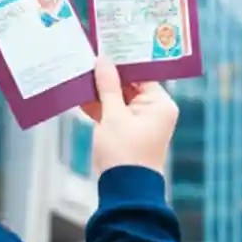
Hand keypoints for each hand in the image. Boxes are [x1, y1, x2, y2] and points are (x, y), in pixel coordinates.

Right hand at [81, 57, 178, 174]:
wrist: (123, 191)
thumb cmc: (124, 154)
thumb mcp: (113, 116)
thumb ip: (108, 86)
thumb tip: (103, 61)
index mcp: (160, 105)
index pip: (141, 75)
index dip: (122, 62)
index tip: (105, 49)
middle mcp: (155, 112)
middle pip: (130, 86)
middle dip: (108, 77)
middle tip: (88, 59)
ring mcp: (141, 123)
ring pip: (119, 99)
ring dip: (101, 92)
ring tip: (81, 76)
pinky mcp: (127, 133)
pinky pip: (114, 113)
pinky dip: (100, 107)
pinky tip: (81, 97)